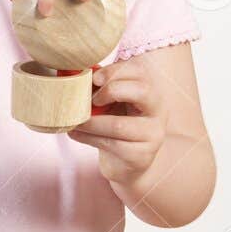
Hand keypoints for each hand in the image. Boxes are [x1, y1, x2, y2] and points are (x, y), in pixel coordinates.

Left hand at [68, 58, 165, 186]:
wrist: (124, 160)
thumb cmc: (114, 121)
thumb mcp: (109, 101)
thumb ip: (98, 86)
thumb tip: (73, 73)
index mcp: (149, 90)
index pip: (139, 71)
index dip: (115, 70)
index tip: (94, 78)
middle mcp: (157, 109)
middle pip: (142, 91)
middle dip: (112, 90)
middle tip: (92, 100)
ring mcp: (153, 134)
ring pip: (119, 124)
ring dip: (90, 122)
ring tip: (74, 120)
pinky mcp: (142, 155)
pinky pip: (112, 145)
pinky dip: (88, 138)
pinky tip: (75, 133)